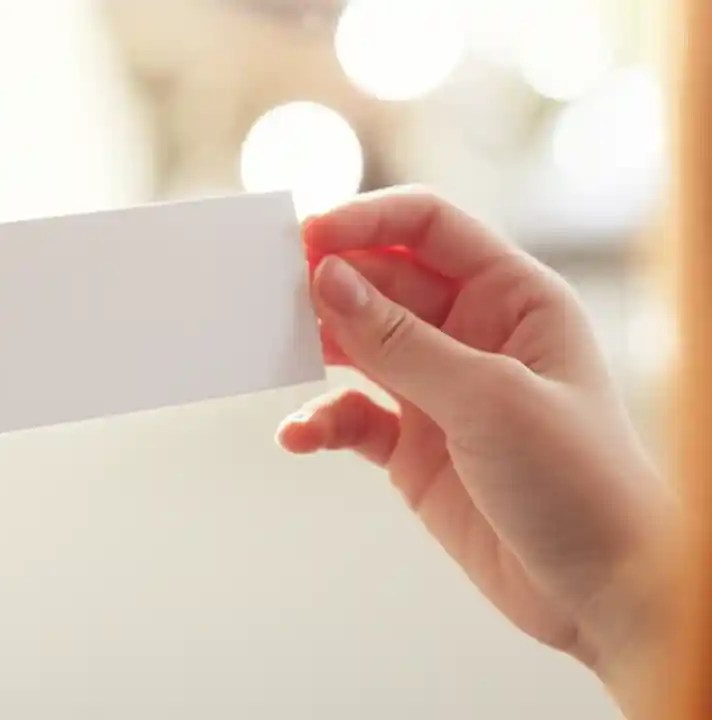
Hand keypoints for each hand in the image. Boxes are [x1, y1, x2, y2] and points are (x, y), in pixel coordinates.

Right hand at [279, 188, 671, 713]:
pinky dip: (320, 421)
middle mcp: (473, 333)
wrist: (602, 592)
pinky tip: (297, 435)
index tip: (307, 235)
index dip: (367, 221)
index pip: (429, 228)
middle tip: (270, 292)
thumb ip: (400, 340)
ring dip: (316, 347)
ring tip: (272, 352)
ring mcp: (441, 389)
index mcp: (513, 297)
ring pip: (359, 346)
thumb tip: (329, 280)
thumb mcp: (489, 398)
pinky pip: (351, 417)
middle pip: (383, 281)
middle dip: (329, 284)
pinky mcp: (414, 446)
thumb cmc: (580, 481)